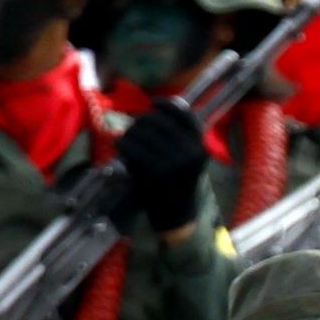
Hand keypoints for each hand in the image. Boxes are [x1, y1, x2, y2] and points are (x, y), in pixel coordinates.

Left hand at [116, 99, 208, 235]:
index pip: (185, 115)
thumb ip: (178, 136)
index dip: (168, 105)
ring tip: (125, 138)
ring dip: (130, 132)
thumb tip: (156, 109)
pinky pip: (134, 147)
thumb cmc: (177, 184)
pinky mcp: (157, 172)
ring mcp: (174, 162)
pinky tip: (119, 146)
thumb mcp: (186, 158)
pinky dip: (123, 143)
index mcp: (200, 146)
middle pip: (160, 121)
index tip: (153, 103)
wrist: (176, 216)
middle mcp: (191, 152)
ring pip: (144, 132)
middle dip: (142, 121)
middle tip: (133, 128)